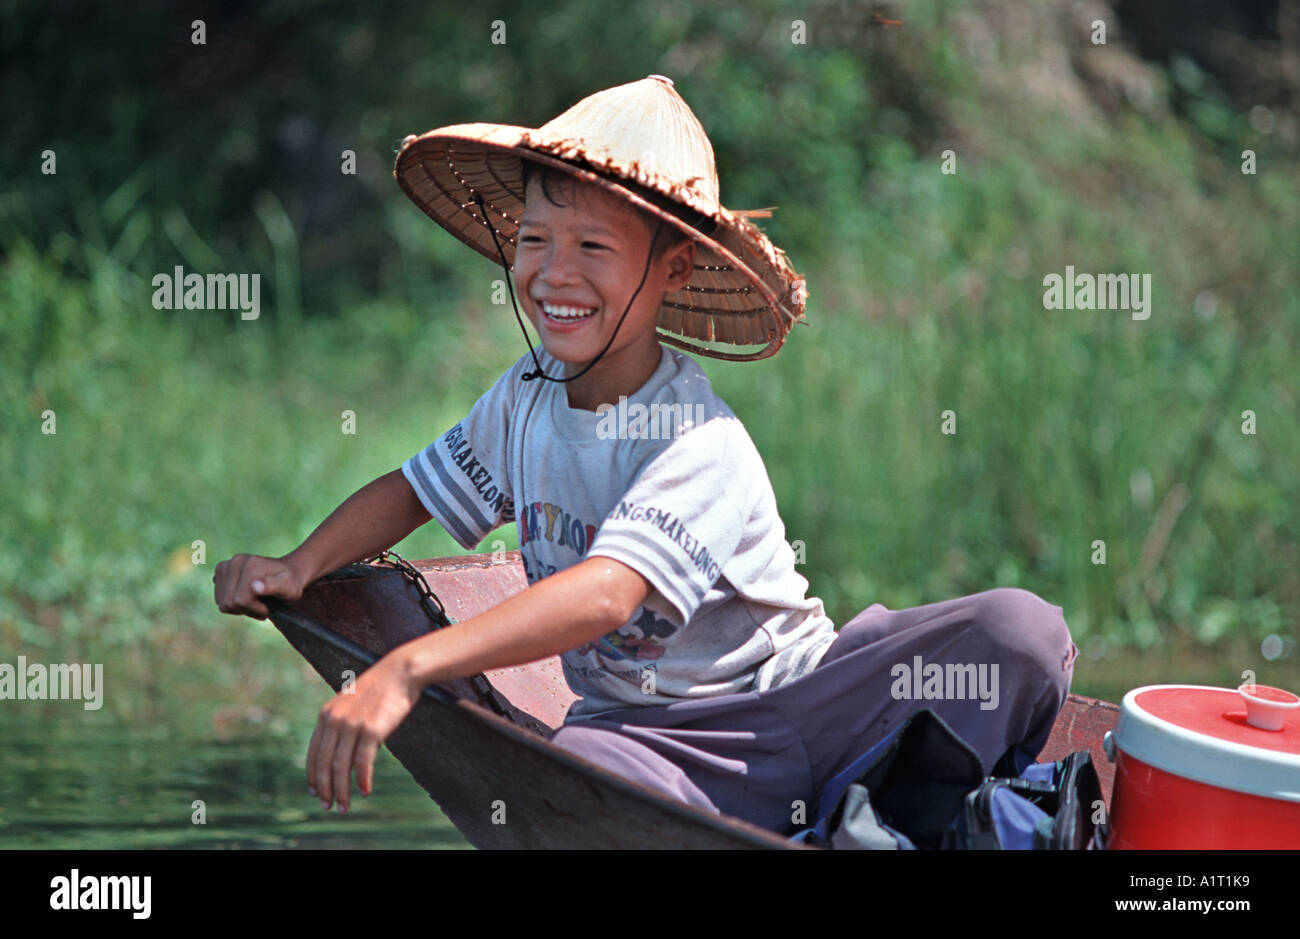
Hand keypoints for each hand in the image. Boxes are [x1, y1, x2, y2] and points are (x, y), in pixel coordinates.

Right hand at [213, 553, 307, 618]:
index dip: (254, 609)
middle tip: (262, 607)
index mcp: (250, 565)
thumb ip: (273, 586)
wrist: (288, 572)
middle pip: (228, 602)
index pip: (240, 600)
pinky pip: (219, 597)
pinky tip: (246, 598)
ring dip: (239, 608)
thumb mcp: (288, 587)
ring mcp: (226, 565)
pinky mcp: (221, 570)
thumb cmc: (290, 583)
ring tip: (256, 603)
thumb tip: (254, 586)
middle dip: (246, 609)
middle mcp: (235, 561)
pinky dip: (232, 602)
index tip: (268, 608)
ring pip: (222, 602)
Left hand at [306, 650, 420, 812]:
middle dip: (325, 789)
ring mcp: (352, 724)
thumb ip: (343, 724)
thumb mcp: (353, 704)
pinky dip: (362, 780)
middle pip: (325, 764)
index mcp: (327, 714)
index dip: (313, 776)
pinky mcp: (372, 729)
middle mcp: (335, 720)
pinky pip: (363, 762)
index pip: (314, 753)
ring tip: (345, 806)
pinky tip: (364, 791)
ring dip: (342, 790)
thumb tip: (344, 754)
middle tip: (329, 807)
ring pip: (341, 767)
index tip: (316, 793)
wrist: (401, 672)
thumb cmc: (380, 690)